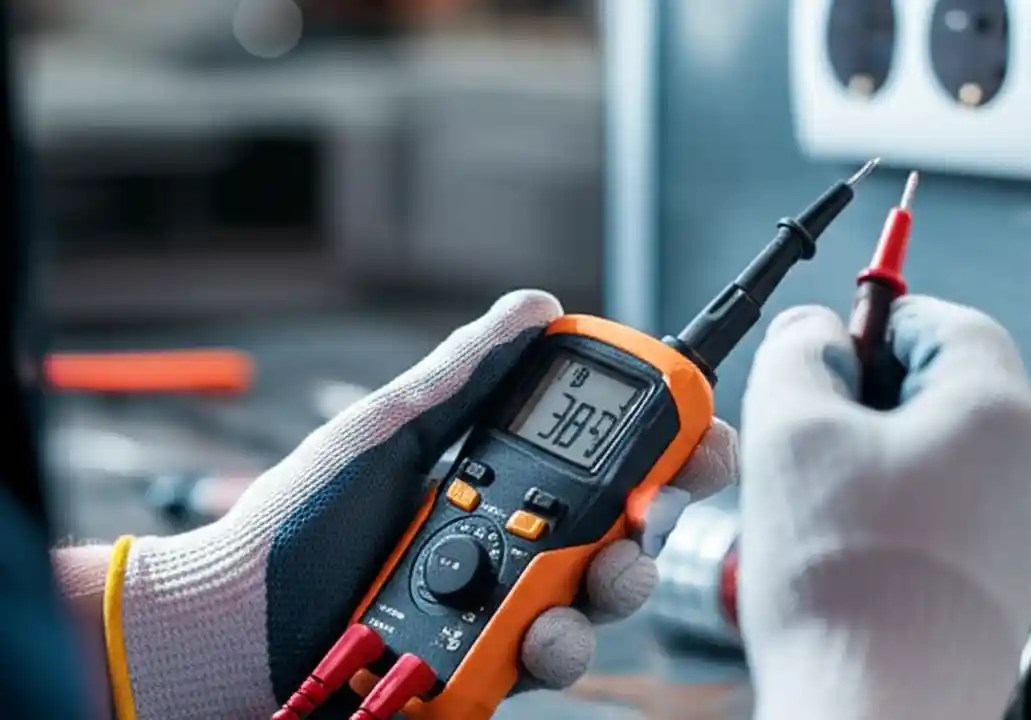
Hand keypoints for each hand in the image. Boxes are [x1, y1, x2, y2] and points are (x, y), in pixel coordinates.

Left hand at [105, 290, 736, 718]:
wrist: (234, 622)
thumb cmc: (298, 520)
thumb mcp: (387, 431)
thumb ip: (465, 374)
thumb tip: (536, 307)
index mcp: (504, 474)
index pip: (611, 454)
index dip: (669, 445)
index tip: (698, 437)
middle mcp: (520, 538)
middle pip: (630, 528)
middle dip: (657, 519)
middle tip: (647, 514)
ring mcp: (511, 603)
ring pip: (606, 598)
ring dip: (613, 587)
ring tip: (577, 582)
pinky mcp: (495, 665)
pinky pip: (556, 658)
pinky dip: (555, 647)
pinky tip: (529, 636)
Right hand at [738, 296, 1030, 719]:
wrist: (877, 706)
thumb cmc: (847, 587)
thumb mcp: (790, 431)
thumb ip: (796, 352)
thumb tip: (810, 331)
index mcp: (999, 410)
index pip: (943, 319)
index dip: (874, 320)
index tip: (829, 340)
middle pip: (949, 382)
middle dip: (872, 387)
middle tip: (810, 417)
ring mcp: (1026, 524)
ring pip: (946, 445)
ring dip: (879, 445)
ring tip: (818, 489)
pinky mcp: (1003, 573)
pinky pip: (953, 502)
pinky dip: (899, 498)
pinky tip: (847, 534)